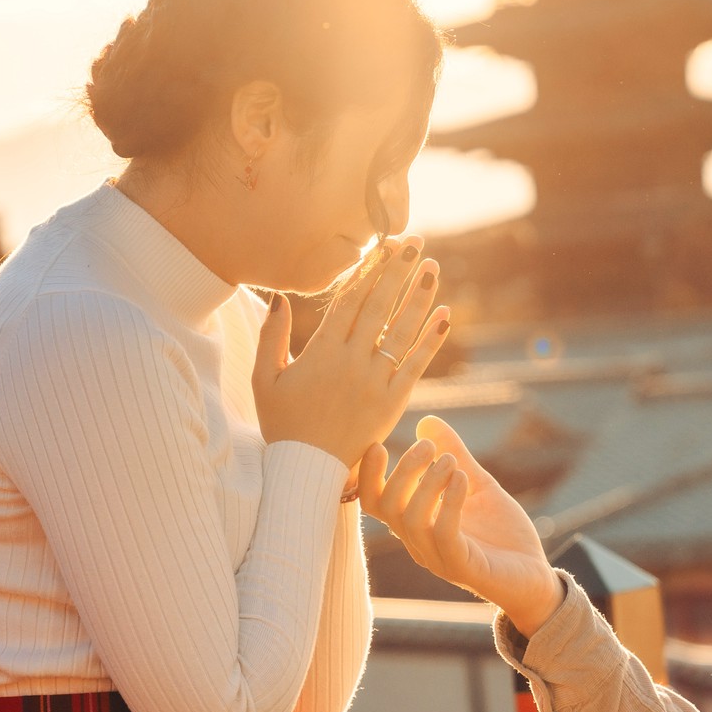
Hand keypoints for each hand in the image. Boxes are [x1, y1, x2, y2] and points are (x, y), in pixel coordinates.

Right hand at [253, 238, 448, 464]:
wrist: (307, 469)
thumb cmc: (282, 424)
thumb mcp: (265, 380)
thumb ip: (271, 338)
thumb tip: (281, 299)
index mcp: (321, 352)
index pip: (350, 300)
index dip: (369, 270)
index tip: (383, 246)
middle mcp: (351, 362)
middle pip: (379, 306)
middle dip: (398, 272)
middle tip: (415, 242)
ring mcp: (374, 382)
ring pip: (401, 331)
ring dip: (419, 296)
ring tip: (432, 267)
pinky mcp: (392, 402)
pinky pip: (416, 365)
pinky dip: (431, 339)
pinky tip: (446, 314)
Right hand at [364, 416, 561, 635]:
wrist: (536, 575)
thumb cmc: (502, 533)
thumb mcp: (477, 484)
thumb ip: (453, 454)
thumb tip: (426, 420)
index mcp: (416, 523)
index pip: (374, 502)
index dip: (367, 475)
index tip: (378, 444)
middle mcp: (419, 543)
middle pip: (387, 507)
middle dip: (403, 471)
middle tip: (427, 447)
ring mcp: (438, 558)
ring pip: (411, 520)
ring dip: (426, 483)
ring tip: (449, 461)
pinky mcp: (463, 567)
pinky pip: (444, 534)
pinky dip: (449, 502)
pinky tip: (462, 479)